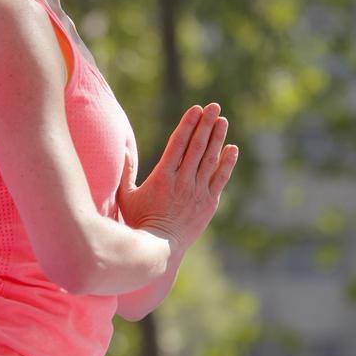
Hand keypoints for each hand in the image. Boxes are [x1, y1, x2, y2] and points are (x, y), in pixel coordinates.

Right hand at [117, 103, 238, 251]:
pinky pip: (220, 179)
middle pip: (197, 147)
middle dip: (206, 124)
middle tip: (214, 106)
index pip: (178, 144)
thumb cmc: (138, 222)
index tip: (196, 109)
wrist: (158, 249)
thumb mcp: (126, 196)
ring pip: (210, 160)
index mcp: (162, 177)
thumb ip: (126, 171)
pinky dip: (227, 163)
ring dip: (217, 138)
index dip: (188, 124)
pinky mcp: (208, 203)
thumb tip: (123, 149)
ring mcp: (197, 192)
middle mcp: (182, 181)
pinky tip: (232, 148)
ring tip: (222, 120)